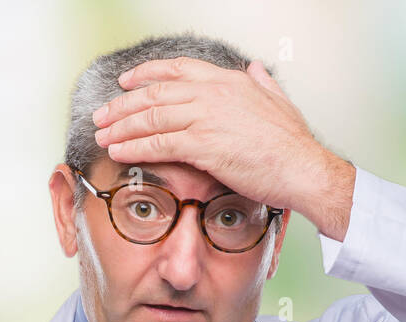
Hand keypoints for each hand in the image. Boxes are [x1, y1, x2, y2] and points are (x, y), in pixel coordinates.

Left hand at [91, 57, 348, 226]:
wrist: (302, 168)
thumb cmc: (293, 144)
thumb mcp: (279, 102)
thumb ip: (262, 82)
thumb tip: (254, 68)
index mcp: (228, 81)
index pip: (177, 69)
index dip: (146, 74)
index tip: (125, 83)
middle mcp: (213, 94)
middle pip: (155, 93)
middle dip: (123, 105)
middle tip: (102, 115)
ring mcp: (207, 118)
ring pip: (152, 117)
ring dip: (122, 127)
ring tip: (102, 135)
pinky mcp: (203, 146)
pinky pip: (159, 144)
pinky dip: (134, 147)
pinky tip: (119, 152)